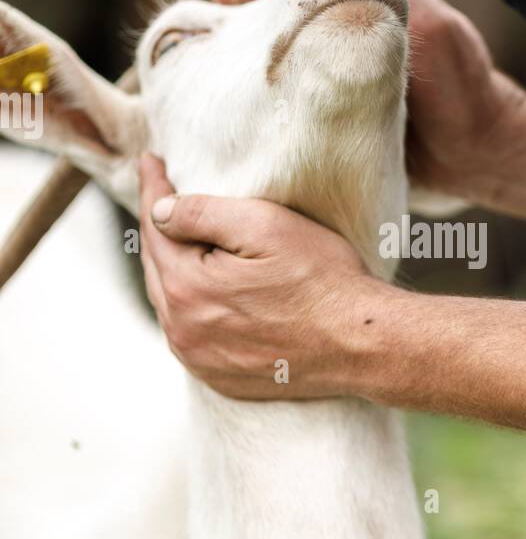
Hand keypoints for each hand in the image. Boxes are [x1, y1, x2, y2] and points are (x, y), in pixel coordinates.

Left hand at [137, 153, 377, 399]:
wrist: (362, 344)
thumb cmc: (323, 280)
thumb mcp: (266, 226)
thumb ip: (202, 213)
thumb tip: (159, 210)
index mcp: (187, 289)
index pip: (156, 229)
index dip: (152, 189)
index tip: (150, 160)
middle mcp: (183, 332)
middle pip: (157, 268)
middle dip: (159, 231)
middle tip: (160, 196)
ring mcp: (200, 361)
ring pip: (171, 304)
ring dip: (171, 271)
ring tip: (176, 241)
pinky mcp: (220, 378)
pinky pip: (190, 336)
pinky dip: (190, 309)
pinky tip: (202, 294)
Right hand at [210, 0, 525, 202]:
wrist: (480, 154)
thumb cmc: (463, 88)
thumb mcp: (432, 27)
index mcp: (369, 13)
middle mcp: (352, 46)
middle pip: (289, 29)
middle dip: (250, 31)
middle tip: (209, 41)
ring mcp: (344, 87)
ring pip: (289, 70)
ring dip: (256, 74)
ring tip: (215, 79)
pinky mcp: (342, 126)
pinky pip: (298, 113)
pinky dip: (272, 113)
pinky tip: (245, 119)